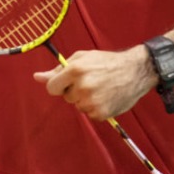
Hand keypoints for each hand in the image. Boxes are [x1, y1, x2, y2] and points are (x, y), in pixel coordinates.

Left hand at [33, 47, 157, 121]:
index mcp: (75, 70)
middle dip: (74, 91)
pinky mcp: (101, 113)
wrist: (136, 71)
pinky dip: (96, 108)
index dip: (59, 86)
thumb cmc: (106, 62)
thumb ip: (58, 70)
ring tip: (101, 89)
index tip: (67, 83)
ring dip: (85, 100)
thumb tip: (37, 77)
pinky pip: (90, 114)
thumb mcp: (82, 58)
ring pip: (78, 106)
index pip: (52, 88)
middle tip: (92, 81)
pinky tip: (106, 97)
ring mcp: (92, 101)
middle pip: (66, 97)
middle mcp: (82, 86)